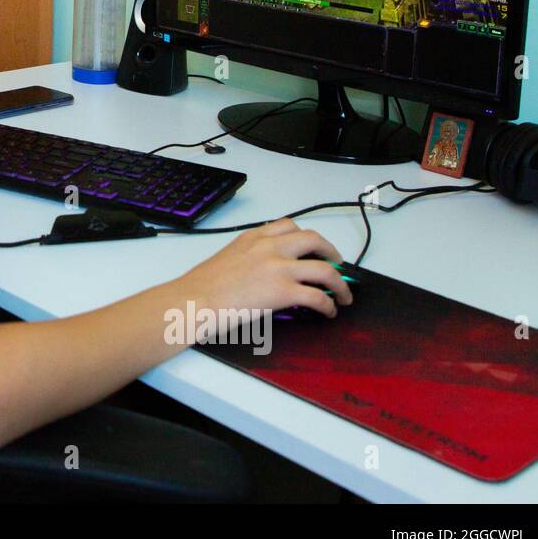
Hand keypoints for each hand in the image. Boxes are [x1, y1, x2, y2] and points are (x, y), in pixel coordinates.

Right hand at [175, 219, 351, 317]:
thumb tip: (265, 274)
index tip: (313, 247)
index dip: (307, 238)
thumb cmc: (201, 286)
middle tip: (337, 265)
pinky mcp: (283, 291)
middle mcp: (269, 247)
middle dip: (331, 252)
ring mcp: (278, 268)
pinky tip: (328, 311)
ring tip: (343, 294)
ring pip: (325, 269)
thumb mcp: (226, 258)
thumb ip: (249, 257)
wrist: (193, 299)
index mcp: (253, 238)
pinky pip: (318, 297)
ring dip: (340, 283)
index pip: (288, 226)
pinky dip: (329, 305)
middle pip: (313, 240)